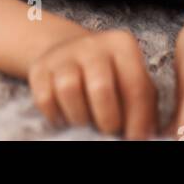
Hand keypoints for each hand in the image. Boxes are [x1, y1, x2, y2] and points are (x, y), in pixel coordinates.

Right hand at [28, 29, 157, 138]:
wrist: (71, 53)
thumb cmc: (112, 77)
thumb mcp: (133, 83)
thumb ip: (143, 107)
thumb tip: (144, 137)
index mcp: (122, 45)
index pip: (135, 86)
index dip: (138, 120)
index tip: (136, 139)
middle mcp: (92, 44)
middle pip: (100, 87)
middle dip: (107, 119)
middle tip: (108, 131)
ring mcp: (63, 53)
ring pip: (68, 90)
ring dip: (79, 118)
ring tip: (87, 123)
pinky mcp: (40, 67)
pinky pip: (44, 98)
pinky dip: (56, 116)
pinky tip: (67, 116)